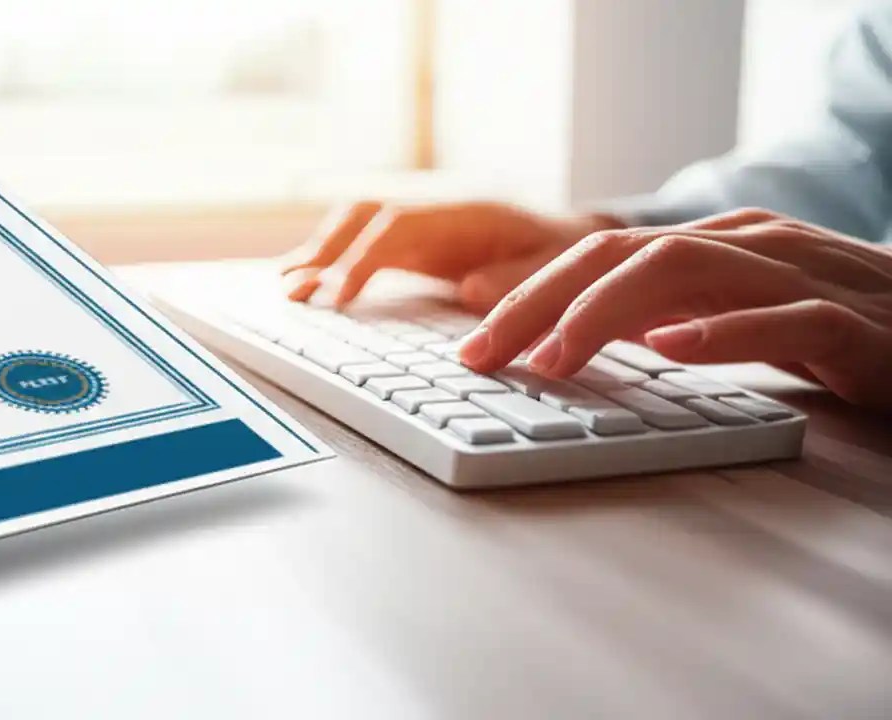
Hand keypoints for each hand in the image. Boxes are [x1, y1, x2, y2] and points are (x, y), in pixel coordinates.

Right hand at [281, 201, 621, 310]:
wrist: (580, 242)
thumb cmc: (567, 257)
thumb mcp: (556, 270)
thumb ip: (516, 280)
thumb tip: (468, 290)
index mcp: (465, 217)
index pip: (397, 230)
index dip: (361, 261)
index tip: (337, 296)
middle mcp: (436, 214)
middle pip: (364, 218)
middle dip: (324, 252)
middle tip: (294, 290)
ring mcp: (423, 228)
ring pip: (357, 225)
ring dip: (319, 251)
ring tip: (287, 285)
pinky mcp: (418, 246)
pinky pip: (366, 244)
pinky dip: (333, 258)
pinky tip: (310, 281)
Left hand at [458, 208, 891, 408]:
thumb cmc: (836, 328)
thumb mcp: (732, 314)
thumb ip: (665, 314)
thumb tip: (577, 333)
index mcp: (717, 244)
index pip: (602, 254)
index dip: (529, 290)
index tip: (471, 332)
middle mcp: (750, 246)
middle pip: (622, 254)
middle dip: (538, 302)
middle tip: (481, 354)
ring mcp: (802, 278)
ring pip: (686, 272)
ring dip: (604, 314)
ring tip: (550, 358)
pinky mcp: (854, 326)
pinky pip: (786, 320)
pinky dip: (724, 332)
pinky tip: (672, 350)